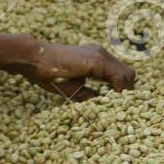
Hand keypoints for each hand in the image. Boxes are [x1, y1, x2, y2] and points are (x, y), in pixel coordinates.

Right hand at [12, 41, 136, 101]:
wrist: (34, 58)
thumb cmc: (47, 73)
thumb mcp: (71, 88)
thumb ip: (88, 95)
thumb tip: (102, 105)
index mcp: (97, 59)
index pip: (120, 75)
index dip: (122, 90)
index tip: (119, 106)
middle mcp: (102, 55)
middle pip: (129, 74)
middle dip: (127, 92)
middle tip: (120, 108)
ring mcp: (101, 56)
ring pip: (128, 75)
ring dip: (125, 92)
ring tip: (116, 107)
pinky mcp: (97, 61)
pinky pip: (118, 77)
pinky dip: (119, 91)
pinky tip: (111, 101)